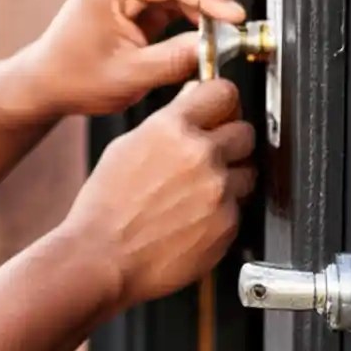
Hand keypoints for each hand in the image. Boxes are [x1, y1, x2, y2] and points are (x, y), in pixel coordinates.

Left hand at [21, 0, 246, 116]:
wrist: (46, 82)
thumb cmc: (74, 78)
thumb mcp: (130, 75)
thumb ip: (176, 59)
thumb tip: (217, 46)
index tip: (236, 17)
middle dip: (212, 5)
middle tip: (236, 34)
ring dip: (203, 13)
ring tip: (221, 41)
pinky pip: (172, 2)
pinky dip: (190, 19)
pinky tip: (204, 39)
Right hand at [63, 79, 256, 309]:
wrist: (102, 257)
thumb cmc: (105, 208)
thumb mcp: (124, 149)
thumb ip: (165, 124)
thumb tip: (190, 103)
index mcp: (170, 129)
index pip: (223, 93)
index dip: (224, 102)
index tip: (221, 110)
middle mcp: (199, 154)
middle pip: (245, 131)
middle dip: (230, 141)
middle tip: (209, 156)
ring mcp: (218, 190)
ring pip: (248, 171)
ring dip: (230, 178)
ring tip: (196, 194)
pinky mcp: (228, 223)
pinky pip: (239, 207)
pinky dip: (222, 211)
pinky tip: (192, 218)